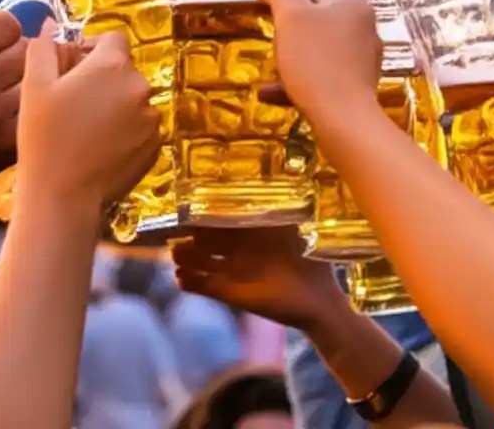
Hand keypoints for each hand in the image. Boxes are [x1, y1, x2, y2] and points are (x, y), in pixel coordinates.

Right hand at [0, 0, 25, 187]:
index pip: (6, 22)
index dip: (3, 30)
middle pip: (28, 47)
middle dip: (19, 53)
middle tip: (2, 68)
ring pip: (41, 76)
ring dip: (32, 78)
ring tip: (9, 88)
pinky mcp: (11, 139)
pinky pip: (44, 105)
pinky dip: (39, 105)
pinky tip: (25, 109)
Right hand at [18, 23, 159, 212]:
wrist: (62, 195)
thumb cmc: (43, 139)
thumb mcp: (34, 86)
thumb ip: (44, 48)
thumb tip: (50, 26)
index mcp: (112, 66)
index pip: (112, 38)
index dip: (92, 47)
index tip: (74, 65)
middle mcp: (140, 87)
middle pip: (123, 70)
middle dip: (101, 78)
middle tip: (72, 101)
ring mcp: (151, 119)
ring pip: (132, 99)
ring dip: (114, 105)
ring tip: (84, 128)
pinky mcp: (155, 146)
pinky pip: (140, 127)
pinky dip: (124, 131)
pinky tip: (98, 146)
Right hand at [171, 226, 345, 331]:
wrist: (317, 303)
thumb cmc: (310, 265)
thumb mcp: (293, 233)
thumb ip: (276, 213)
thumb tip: (258, 189)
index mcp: (252, 234)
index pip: (223, 221)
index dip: (207, 216)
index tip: (190, 209)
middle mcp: (238, 251)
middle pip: (207, 241)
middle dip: (190, 237)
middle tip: (176, 233)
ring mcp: (232, 272)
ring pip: (201, 262)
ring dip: (186, 259)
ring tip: (175, 256)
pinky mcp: (230, 294)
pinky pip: (204, 286)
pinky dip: (191, 283)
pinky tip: (180, 279)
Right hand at [255, 0, 380, 120]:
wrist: (342, 118)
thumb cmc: (315, 61)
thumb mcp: (290, 16)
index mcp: (354, 6)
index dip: (287, 13)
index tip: (276, 30)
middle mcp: (365, 29)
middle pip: (315, 27)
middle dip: (290, 41)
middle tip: (276, 56)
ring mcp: (365, 60)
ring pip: (317, 55)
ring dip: (291, 65)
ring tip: (272, 79)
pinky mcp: (359, 88)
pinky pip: (323, 79)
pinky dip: (299, 84)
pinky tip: (273, 95)